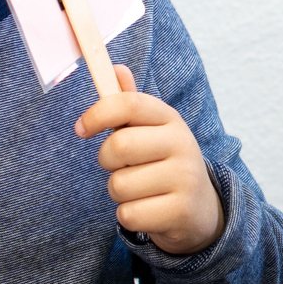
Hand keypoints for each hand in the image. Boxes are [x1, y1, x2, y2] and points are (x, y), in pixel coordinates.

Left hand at [75, 64, 224, 255]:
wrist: (201, 208)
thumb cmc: (163, 163)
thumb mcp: (152, 130)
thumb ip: (130, 104)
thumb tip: (115, 68)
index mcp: (170, 119)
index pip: (129, 104)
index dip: (97, 114)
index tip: (81, 129)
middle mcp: (182, 144)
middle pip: (118, 147)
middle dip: (106, 161)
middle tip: (119, 166)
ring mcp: (185, 178)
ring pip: (119, 185)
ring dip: (119, 192)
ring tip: (139, 190)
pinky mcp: (180, 211)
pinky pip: (128, 214)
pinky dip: (129, 215)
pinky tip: (147, 210)